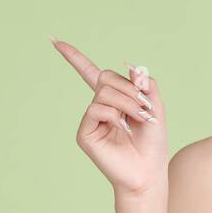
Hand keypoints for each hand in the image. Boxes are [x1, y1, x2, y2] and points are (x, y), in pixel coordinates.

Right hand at [50, 38, 167, 196]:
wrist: (148, 172)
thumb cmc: (152, 143)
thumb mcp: (156, 107)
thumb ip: (146, 84)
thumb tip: (131, 66)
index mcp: (113, 100)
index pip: (90, 73)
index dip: (74, 57)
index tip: (55, 41)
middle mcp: (98, 108)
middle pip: (105, 78)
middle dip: (129, 88)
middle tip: (145, 107)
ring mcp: (90, 120)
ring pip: (104, 92)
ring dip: (127, 102)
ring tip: (140, 119)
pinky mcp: (84, 134)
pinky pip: (97, 109)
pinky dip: (114, 115)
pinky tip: (122, 128)